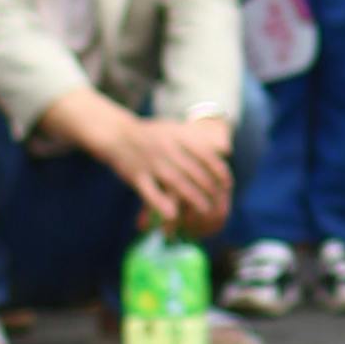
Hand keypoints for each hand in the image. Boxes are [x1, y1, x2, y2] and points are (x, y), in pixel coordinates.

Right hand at [45, 82, 226, 227]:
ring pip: (176, 183)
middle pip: (194, 171)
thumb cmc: (151, 133)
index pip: (206, 154)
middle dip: (209, 189)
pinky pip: (151, 192)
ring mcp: (151, 162)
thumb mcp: (176, 128)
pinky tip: (173, 215)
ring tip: (205, 211)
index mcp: (178, 136)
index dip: (219, 170)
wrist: (116, 134)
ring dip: (193, 198)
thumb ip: (201, 140)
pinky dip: (161, 204)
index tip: (227, 184)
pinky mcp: (136, 176)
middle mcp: (167, 149)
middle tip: (219, 203)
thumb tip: (228, 149)